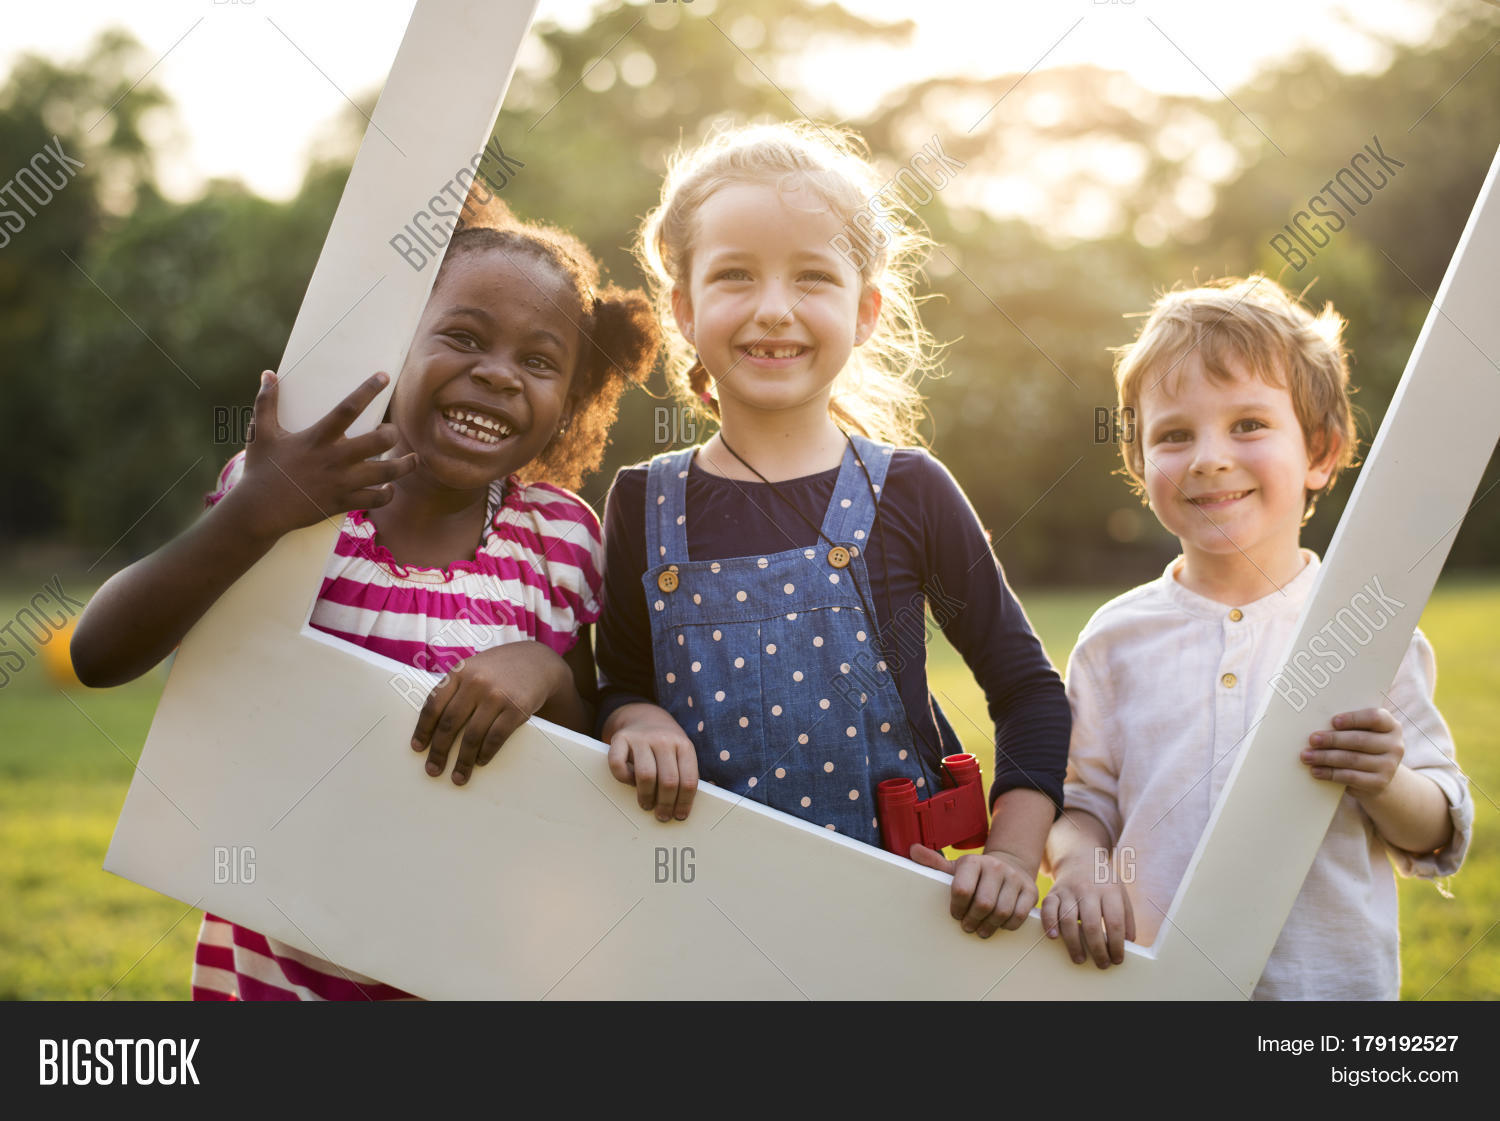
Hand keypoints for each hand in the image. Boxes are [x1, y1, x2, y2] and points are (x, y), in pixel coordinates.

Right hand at [233, 370, 416, 540]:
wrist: (259, 511)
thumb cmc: (261, 470)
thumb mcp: (261, 433)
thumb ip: (266, 403)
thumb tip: (267, 374)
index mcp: (318, 438)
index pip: (348, 408)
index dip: (368, 390)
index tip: (384, 376)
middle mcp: (335, 458)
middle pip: (378, 440)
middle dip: (393, 433)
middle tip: (393, 432)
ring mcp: (342, 482)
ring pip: (386, 473)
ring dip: (405, 465)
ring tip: (413, 459)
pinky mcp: (343, 502)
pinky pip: (376, 499)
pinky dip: (387, 494)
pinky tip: (390, 488)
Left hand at [411, 642, 566, 784]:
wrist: (537, 662)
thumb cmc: (498, 670)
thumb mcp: (473, 668)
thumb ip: (454, 689)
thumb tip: (432, 726)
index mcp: (460, 672)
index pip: (434, 705)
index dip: (423, 730)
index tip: (418, 749)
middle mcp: (476, 683)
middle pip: (450, 724)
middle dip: (439, 751)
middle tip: (433, 770)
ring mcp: (497, 695)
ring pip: (472, 735)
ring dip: (463, 761)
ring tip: (458, 777)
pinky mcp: (517, 708)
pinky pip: (496, 737)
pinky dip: (486, 753)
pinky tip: (480, 761)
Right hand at [606, 712, 698, 821]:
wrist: (644, 716)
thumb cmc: (664, 745)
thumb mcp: (680, 753)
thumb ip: (682, 773)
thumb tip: (679, 808)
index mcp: (684, 745)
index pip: (689, 780)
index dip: (685, 802)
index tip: (680, 815)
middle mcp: (664, 740)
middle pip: (669, 781)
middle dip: (666, 804)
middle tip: (662, 816)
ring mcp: (641, 738)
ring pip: (646, 776)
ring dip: (646, 797)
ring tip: (647, 805)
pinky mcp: (620, 738)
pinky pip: (618, 765)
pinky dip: (624, 779)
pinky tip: (630, 783)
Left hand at [910, 844, 1038, 937]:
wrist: (1009, 864)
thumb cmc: (976, 872)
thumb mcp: (955, 867)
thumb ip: (934, 862)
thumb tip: (913, 850)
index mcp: (973, 862)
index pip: (961, 890)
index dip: (956, 907)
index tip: (955, 914)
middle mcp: (996, 867)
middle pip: (983, 904)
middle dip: (972, 920)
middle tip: (967, 926)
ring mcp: (1014, 879)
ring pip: (1001, 912)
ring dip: (989, 926)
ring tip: (981, 930)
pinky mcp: (1030, 891)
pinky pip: (1019, 916)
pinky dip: (1007, 925)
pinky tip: (999, 925)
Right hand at [1040, 855, 1135, 967]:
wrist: (1081, 857)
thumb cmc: (1104, 882)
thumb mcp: (1121, 894)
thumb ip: (1127, 918)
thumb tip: (1128, 945)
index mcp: (1109, 891)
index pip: (1114, 922)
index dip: (1116, 945)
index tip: (1117, 959)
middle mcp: (1088, 890)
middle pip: (1091, 925)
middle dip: (1097, 950)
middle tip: (1101, 964)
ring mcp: (1069, 890)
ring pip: (1068, 920)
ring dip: (1073, 944)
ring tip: (1080, 959)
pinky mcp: (1053, 892)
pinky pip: (1048, 909)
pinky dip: (1049, 924)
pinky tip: (1054, 938)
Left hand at [1301, 707, 1403, 799]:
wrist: (1376, 775)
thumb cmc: (1361, 746)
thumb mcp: (1361, 732)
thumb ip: (1348, 725)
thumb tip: (1315, 720)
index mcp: (1391, 726)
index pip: (1375, 718)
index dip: (1353, 719)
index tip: (1333, 721)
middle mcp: (1395, 745)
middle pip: (1360, 740)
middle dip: (1332, 739)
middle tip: (1312, 739)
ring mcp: (1389, 766)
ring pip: (1352, 759)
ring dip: (1326, 757)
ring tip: (1306, 756)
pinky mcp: (1379, 783)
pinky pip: (1351, 777)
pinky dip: (1330, 773)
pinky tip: (1316, 771)